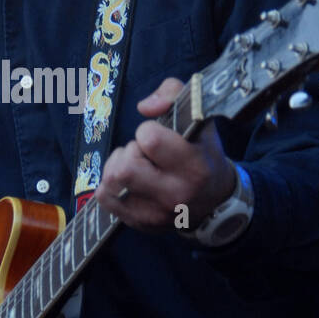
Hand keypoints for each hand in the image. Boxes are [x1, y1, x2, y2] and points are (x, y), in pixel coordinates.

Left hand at [94, 77, 235, 231]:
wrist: (214, 201)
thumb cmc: (202, 153)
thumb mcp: (198, 117)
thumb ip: (172, 93)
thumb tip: (144, 107)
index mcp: (195, 167)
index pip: (150, 140)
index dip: (148, 131)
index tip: (159, 135)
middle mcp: (176, 195)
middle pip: (125, 167)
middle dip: (130, 151)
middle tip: (145, 153)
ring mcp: (156, 214)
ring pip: (111, 181)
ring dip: (118, 166)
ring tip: (136, 165)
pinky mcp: (140, 223)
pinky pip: (104, 198)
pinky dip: (110, 184)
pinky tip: (128, 181)